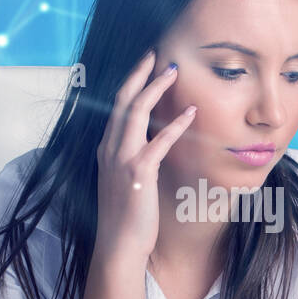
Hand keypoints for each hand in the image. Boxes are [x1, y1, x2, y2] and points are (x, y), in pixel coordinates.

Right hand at [95, 49, 196, 263]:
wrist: (118, 245)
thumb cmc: (125, 216)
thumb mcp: (125, 180)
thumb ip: (134, 159)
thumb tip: (153, 144)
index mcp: (106, 148)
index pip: (116, 106)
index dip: (131, 81)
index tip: (146, 63)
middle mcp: (109, 149)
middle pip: (122, 99)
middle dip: (140, 73)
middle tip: (157, 53)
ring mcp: (121, 160)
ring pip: (135, 112)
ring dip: (155, 88)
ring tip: (173, 71)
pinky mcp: (138, 174)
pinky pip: (158, 142)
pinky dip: (176, 125)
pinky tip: (191, 113)